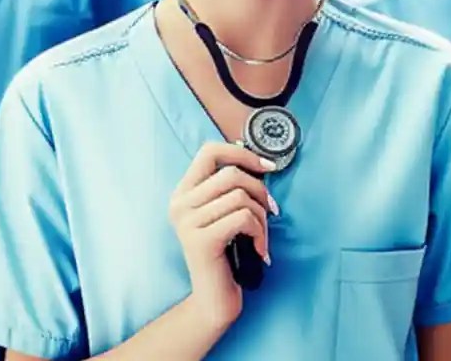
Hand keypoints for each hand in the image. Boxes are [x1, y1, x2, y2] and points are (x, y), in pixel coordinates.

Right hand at [168, 142, 277, 331]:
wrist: (214, 299)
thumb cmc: (226, 255)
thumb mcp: (223, 215)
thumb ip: (230, 188)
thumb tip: (258, 161)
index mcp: (182, 193)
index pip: (210, 151)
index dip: (241, 152)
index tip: (266, 166)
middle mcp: (179, 204)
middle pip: (231, 174)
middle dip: (260, 191)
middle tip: (271, 212)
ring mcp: (187, 222)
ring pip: (241, 197)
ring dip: (262, 217)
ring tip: (262, 236)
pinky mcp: (202, 240)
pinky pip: (244, 218)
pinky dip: (260, 233)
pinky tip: (259, 249)